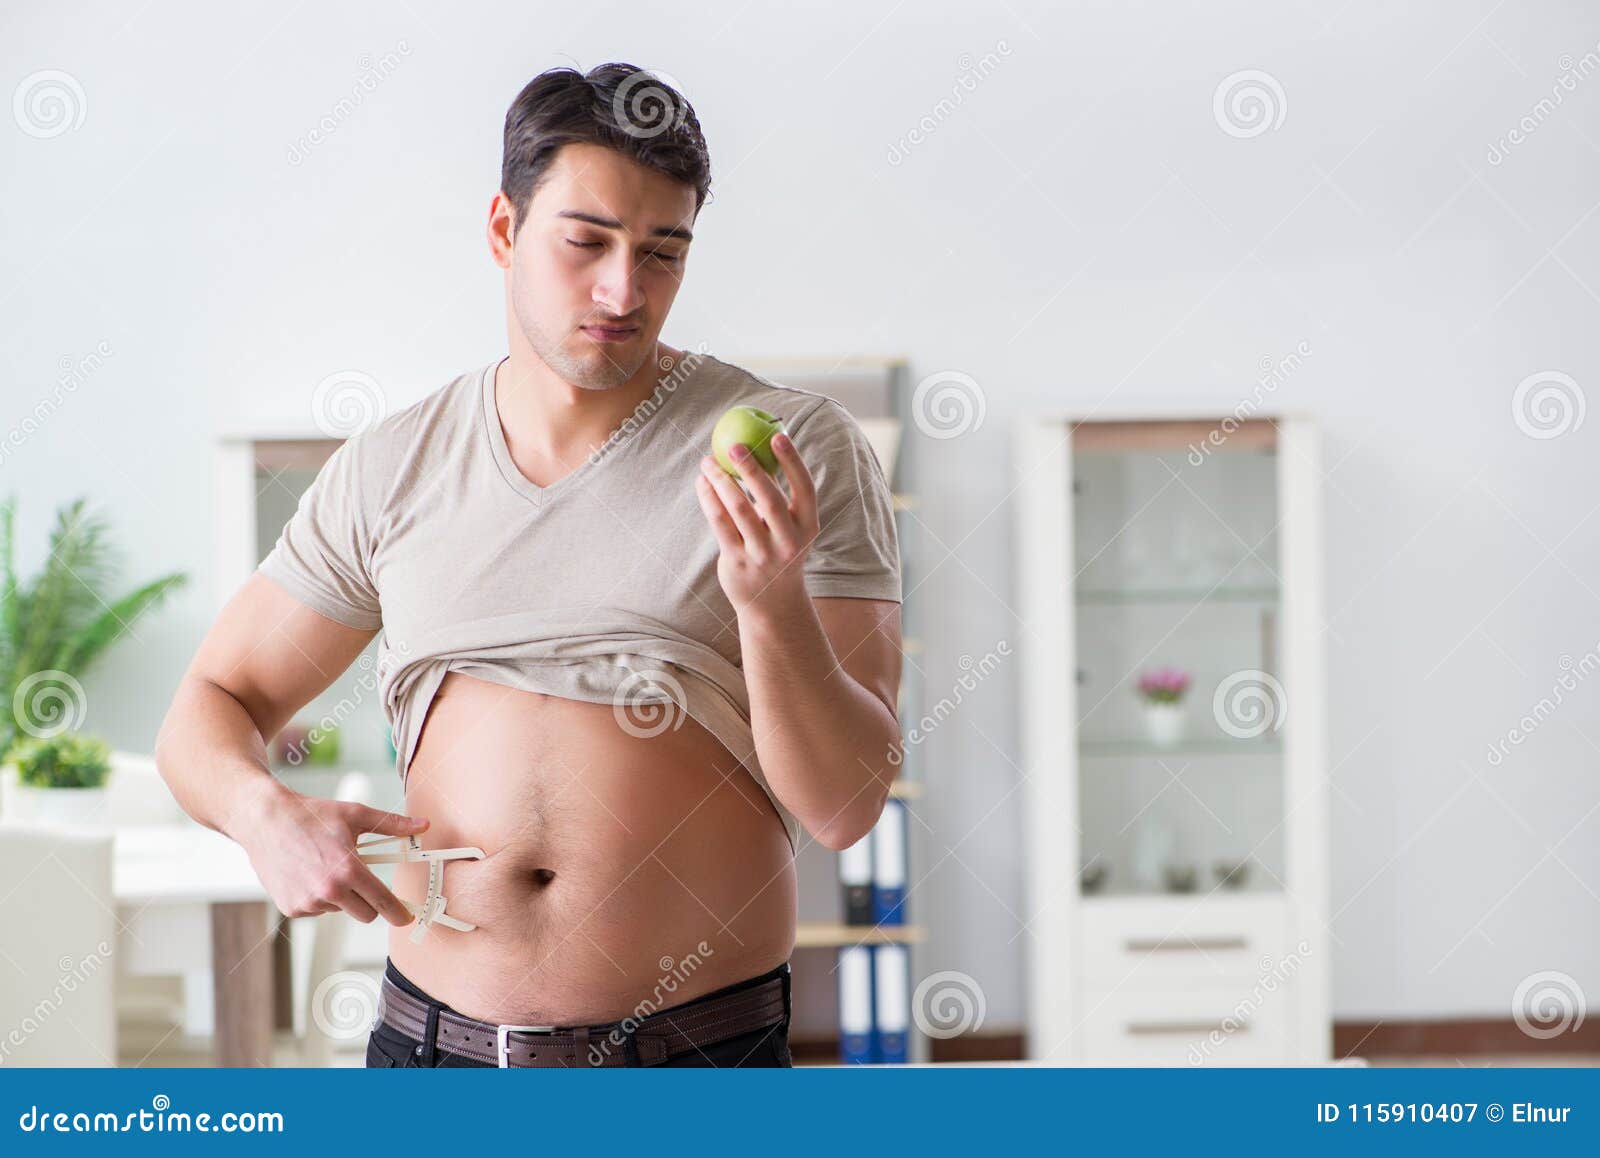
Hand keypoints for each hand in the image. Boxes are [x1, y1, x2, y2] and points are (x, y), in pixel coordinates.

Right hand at [235, 783, 425, 925]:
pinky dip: (319, 897)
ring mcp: (308, 902)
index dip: (398, 912)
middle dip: (370, 901)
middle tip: (362, 880)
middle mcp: (328, 890)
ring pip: (340, 910)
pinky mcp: (291, 908)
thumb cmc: (311, 815)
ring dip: (341, 896)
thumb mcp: (356, 814)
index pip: (382, 901)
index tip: (406, 918)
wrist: (265, 820)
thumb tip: (423, 825)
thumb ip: (393, 824)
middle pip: (365, 914)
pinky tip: (308, 874)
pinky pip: (318, 910)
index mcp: (348, 869)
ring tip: (326, 867)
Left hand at [695, 432, 818, 614]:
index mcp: (807, 527)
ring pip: (739, 510)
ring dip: (722, 481)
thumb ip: (779, 495)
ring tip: (707, 462)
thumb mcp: (790, 527)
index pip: (805, 489)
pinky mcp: (737, 562)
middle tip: (733, 445)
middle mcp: (788, 541)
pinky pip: (720, 524)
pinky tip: (702, 483)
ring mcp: (763, 554)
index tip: (778, 435)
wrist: (771, 602)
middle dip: (751, 469)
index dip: (793, 461)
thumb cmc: (778, 549)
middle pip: (770, 499)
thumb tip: (760, 446)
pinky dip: (709, 499)